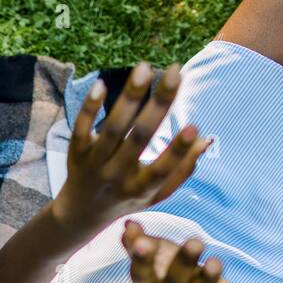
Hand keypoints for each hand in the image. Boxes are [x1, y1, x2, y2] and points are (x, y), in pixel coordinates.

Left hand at [52, 63, 209, 232]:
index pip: (162, 170)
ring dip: (129, 98)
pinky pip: (81, 129)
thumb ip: (182, 170)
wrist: (81, 214)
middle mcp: (117, 177)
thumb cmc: (128, 198)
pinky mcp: (76, 153)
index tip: (194, 127)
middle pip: (139, 139)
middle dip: (159, 105)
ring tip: (144, 68)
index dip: (178, 151)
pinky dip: (90, 108)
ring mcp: (94, 165)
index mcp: (141, 189)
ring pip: (113, 130)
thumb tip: (206, 140)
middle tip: (176, 72)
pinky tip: (101, 84)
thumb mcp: (156, 193)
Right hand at [122, 220, 237, 282]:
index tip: (143, 242)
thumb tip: (129, 223)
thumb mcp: (154, 258)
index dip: (142, 260)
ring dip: (207, 280)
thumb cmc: (168, 275)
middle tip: (195, 241)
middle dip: (183, 264)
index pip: (142, 275)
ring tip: (215, 262)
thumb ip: (138, 243)